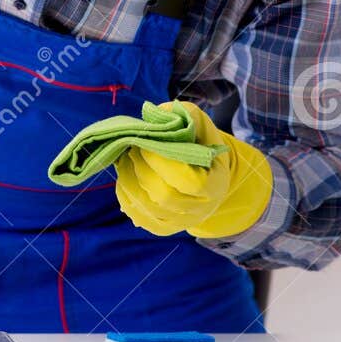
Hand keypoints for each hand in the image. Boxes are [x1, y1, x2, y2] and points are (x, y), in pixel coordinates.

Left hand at [114, 101, 273, 238]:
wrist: (205, 173)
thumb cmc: (199, 144)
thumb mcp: (199, 125)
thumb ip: (184, 116)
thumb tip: (157, 114)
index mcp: (215, 185)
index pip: (189, 181)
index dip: (163, 162)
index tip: (147, 143)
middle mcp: (200, 209)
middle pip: (164, 196)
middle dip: (141, 169)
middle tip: (132, 149)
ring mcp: (181, 222)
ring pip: (146, 207)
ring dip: (128, 180)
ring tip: (125, 160)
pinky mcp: (163, 227)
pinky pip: (138, 215)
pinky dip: (126, 195)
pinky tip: (126, 176)